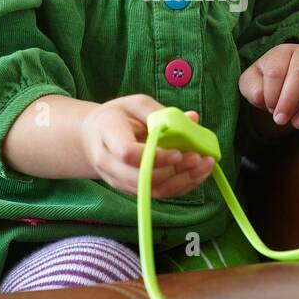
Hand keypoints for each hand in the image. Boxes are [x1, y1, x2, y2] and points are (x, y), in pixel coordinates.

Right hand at [79, 94, 215, 198]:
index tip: (178, 152)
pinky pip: (158, 193)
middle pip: (142, 177)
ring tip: (205, 165)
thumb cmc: (116, 117)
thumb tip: (193, 118)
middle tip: (199, 157)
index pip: (128, 153)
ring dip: (183, 181)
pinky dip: (181, 185)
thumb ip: (162, 112)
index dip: (155, 156)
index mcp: (107, 136)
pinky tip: (198, 173)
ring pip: (152, 190)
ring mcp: (120, 181)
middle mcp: (110, 164)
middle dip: (174, 170)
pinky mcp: (132, 189)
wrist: (93, 138)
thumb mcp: (136, 105)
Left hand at [239, 43, 298, 129]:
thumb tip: (262, 96)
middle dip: (289, 100)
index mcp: (282, 52)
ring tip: (297, 123)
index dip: (271, 94)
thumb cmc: (270, 84)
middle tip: (280, 120)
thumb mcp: (251, 84)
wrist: (291, 86)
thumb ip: (251, 87)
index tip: (269, 108)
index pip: (276, 71)